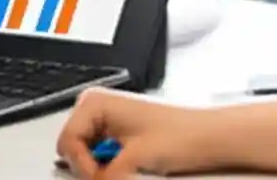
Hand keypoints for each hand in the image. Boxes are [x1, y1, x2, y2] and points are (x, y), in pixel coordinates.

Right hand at [56, 88, 215, 178]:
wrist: (209, 137)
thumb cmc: (181, 135)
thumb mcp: (133, 162)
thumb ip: (104, 177)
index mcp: (95, 103)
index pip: (67, 142)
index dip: (81, 167)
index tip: (98, 178)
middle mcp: (99, 107)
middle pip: (72, 148)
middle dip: (88, 168)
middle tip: (109, 177)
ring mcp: (108, 120)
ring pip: (85, 155)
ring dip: (99, 170)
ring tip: (124, 172)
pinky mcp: (119, 134)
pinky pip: (100, 157)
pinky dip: (108, 169)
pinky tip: (127, 170)